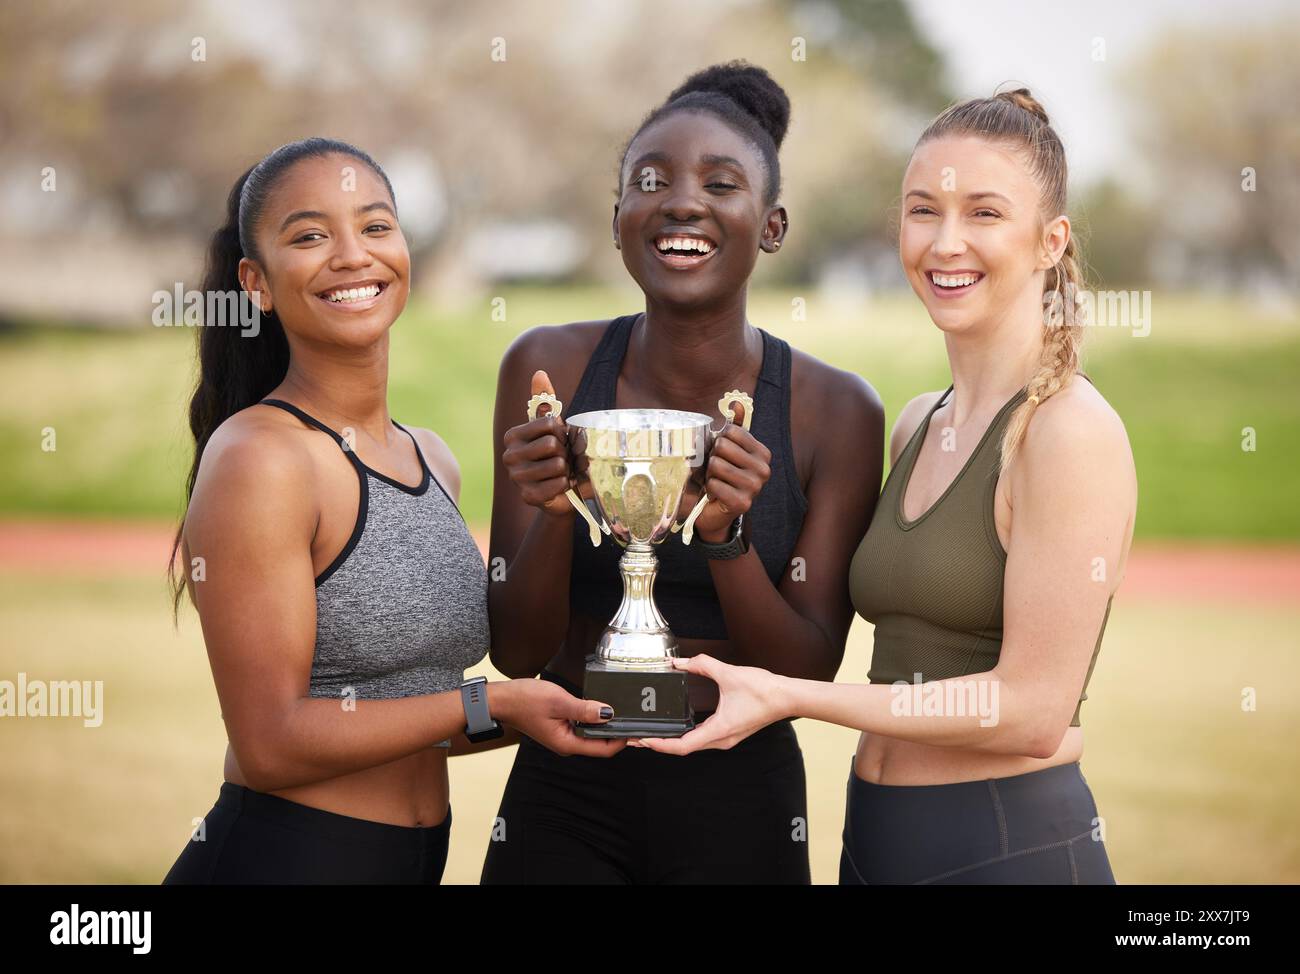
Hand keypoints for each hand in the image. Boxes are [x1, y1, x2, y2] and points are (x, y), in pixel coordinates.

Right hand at [490, 678, 625, 756]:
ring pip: (592, 735)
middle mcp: (567, 744)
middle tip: (634, 717)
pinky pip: (583, 726)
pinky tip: (600, 706)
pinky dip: (593, 719)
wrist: (501, 700)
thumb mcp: (559, 702)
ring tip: (621, 710)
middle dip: (617, 732)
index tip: (636, 728)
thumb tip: (608, 713)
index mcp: (567, 744)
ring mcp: (563, 736)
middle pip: (600, 744)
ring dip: (605, 725)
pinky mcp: (560, 727)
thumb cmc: (525, 701)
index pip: (604, 749)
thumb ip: (585, 709)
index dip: (622, 740)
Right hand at [503, 370, 574, 517]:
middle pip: (553, 445)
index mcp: (512, 436)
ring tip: (560, 473)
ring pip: (557, 465)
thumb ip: (545, 400)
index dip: (561, 432)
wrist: (558, 491)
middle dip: (564, 452)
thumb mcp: (551, 426)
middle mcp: (509, 456)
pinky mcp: (527, 496)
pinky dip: (564, 485)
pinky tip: (559, 486)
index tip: (558, 439)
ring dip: (565, 470)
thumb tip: (540, 372)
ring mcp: (516, 478)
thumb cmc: (555, 454)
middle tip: (561, 458)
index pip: (549, 424)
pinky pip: (557, 484)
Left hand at [629, 654, 789, 754]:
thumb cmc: (764, 690)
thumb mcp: (728, 673)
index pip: (682, 746)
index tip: (642, 740)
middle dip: (659, 743)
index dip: (659, 745)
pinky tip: (677, 727)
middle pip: (683, 748)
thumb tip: (680, 662)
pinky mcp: (729, 732)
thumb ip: (702, 665)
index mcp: (719, 731)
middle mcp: (721, 740)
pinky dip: (685, 736)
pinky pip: (702, 739)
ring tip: (652, 733)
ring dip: (672, 741)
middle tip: (637, 736)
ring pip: (693, 745)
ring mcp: (726, 738)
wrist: (787, 697)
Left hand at [692, 403, 771, 542]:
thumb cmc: (723, 477)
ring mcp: (755, 487)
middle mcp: (764, 469)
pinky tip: (716, 495)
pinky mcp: (743, 503)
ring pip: (716, 465)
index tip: (723, 456)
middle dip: (712, 458)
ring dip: (710, 475)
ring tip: (716, 482)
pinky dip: (710, 489)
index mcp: (763, 453)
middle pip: (722, 446)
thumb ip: (735, 427)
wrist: (717, 511)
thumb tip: (736, 402)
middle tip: (717, 471)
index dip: (719, 442)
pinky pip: (714, 485)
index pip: (731, 432)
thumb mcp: (729, 450)